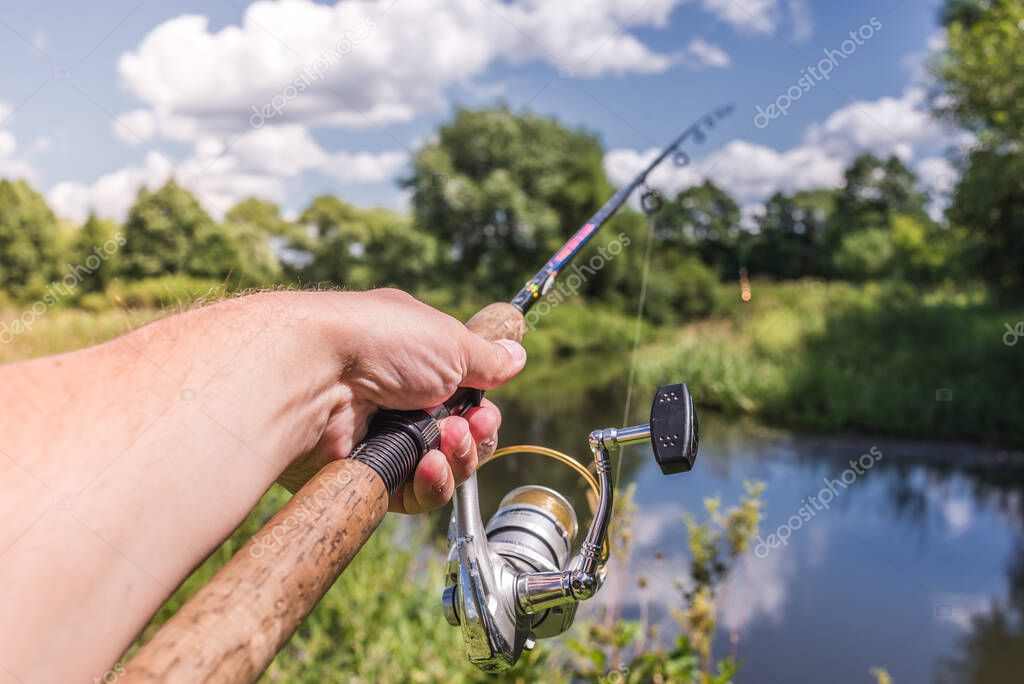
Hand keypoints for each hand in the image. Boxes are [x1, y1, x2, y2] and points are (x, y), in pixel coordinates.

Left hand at [280, 289, 526, 512]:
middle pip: (460, 437)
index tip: (487, 405)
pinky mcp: (370, 477)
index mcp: (415, 359)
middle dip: (478, 434)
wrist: (317, 373)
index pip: (463, 394)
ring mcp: (383, 440)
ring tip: (447, 439)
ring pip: (444, 469)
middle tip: (471, 425)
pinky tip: (428, 464)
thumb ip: (487, 359)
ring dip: (459, 457)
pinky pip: (417, 495)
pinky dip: (432, 483)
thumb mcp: (449, 342)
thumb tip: (516, 356)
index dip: (483, 405)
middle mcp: (399, 401)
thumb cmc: (381, 342)